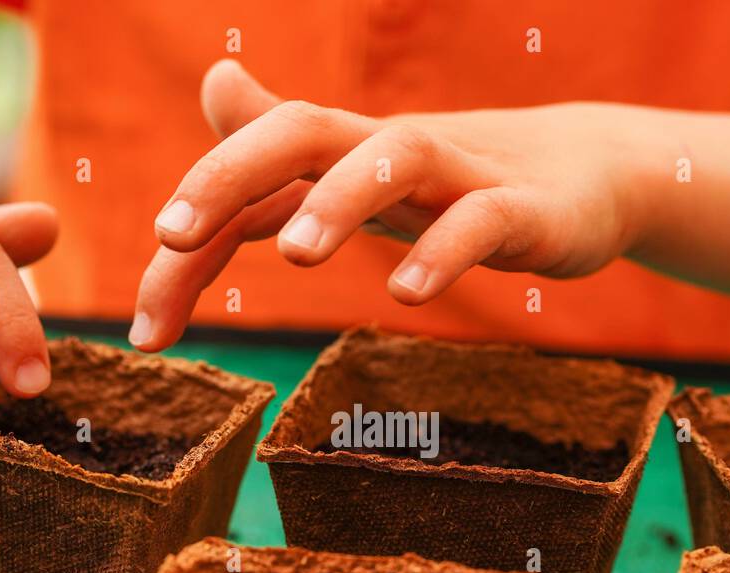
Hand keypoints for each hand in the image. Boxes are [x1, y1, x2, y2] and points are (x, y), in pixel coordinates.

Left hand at [132, 59, 636, 349]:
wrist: (584, 177)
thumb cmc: (456, 184)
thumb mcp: (361, 170)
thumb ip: (285, 150)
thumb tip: (216, 83)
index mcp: (342, 155)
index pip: (248, 181)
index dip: (188, 239)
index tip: (146, 333)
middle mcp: (388, 152)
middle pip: (302, 132)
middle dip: (228, 174)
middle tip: (170, 234)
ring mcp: (459, 175)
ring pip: (393, 159)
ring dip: (339, 201)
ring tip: (296, 255)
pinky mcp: (523, 210)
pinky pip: (482, 221)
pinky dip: (445, 250)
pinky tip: (408, 293)